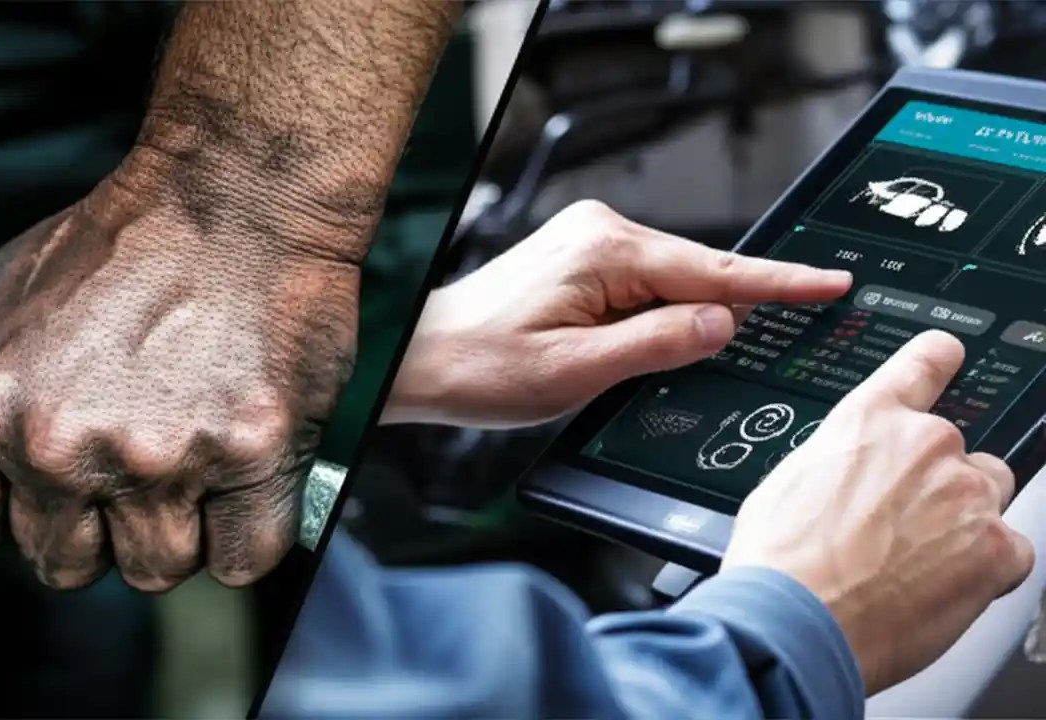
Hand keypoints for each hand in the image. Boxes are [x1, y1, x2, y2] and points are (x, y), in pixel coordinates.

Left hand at [0, 147, 362, 591]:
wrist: (235, 195)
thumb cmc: (127, 237)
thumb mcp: (5, 297)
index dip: (22, 519)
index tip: (58, 502)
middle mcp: (59, 448)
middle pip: (65, 564)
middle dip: (100, 529)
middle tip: (136, 478)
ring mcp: (159, 459)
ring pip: (155, 570)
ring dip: (175, 535)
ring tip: (195, 474)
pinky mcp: (250, 458)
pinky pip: (243, 559)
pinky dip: (247, 537)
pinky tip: (246, 491)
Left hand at [383, 200, 851, 426]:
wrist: (419, 358)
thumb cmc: (477, 365)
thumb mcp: (575, 371)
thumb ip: (656, 345)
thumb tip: (722, 323)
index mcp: (603, 252)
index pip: (712, 271)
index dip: (778, 284)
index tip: (830, 283)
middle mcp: (598, 234)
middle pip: (696, 274)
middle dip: (734, 309)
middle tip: (792, 321)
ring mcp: (588, 244)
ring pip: (670, 284)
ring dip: (688, 320)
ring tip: (682, 355)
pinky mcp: (580, 262)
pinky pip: (643, 287)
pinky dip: (661, 315)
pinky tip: (660, 343)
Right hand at [723, 330, 1033, 694]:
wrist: (795, 620)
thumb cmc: (780, 560)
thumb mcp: (790, 482)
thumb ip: (840, 463)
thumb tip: (850, 479)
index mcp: (868, 420)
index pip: (923, 362)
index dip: (939, 358)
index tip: (948, 355)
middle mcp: (926, 443)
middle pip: (961, 454)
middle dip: (940, 488)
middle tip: (898, 531)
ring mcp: (966, 494)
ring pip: (989, 501)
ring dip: (963, 527)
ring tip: (913, 567)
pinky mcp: (995, 548)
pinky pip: (1011, 553)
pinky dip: (984, 573)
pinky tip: (935, 590)